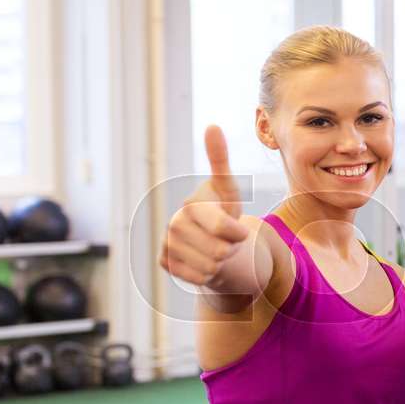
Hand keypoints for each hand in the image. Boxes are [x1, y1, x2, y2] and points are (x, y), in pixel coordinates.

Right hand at [160, 125, 250, 286]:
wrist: (209, 241)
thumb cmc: (223, 213)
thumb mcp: (229, 191)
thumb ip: (220, 160)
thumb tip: (212, 125)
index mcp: (192, 206)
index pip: (226, 229)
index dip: (239, 233)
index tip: (237, 228)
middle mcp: (174, 224)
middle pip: (220, 252)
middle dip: (230, 249)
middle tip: (224, 240)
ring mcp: (167, 245)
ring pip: (210, 268)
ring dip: (219, 263)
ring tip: (215, 249)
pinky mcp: (165, 264)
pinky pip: (197, 278)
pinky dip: (206, 274)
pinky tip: (202, 261)